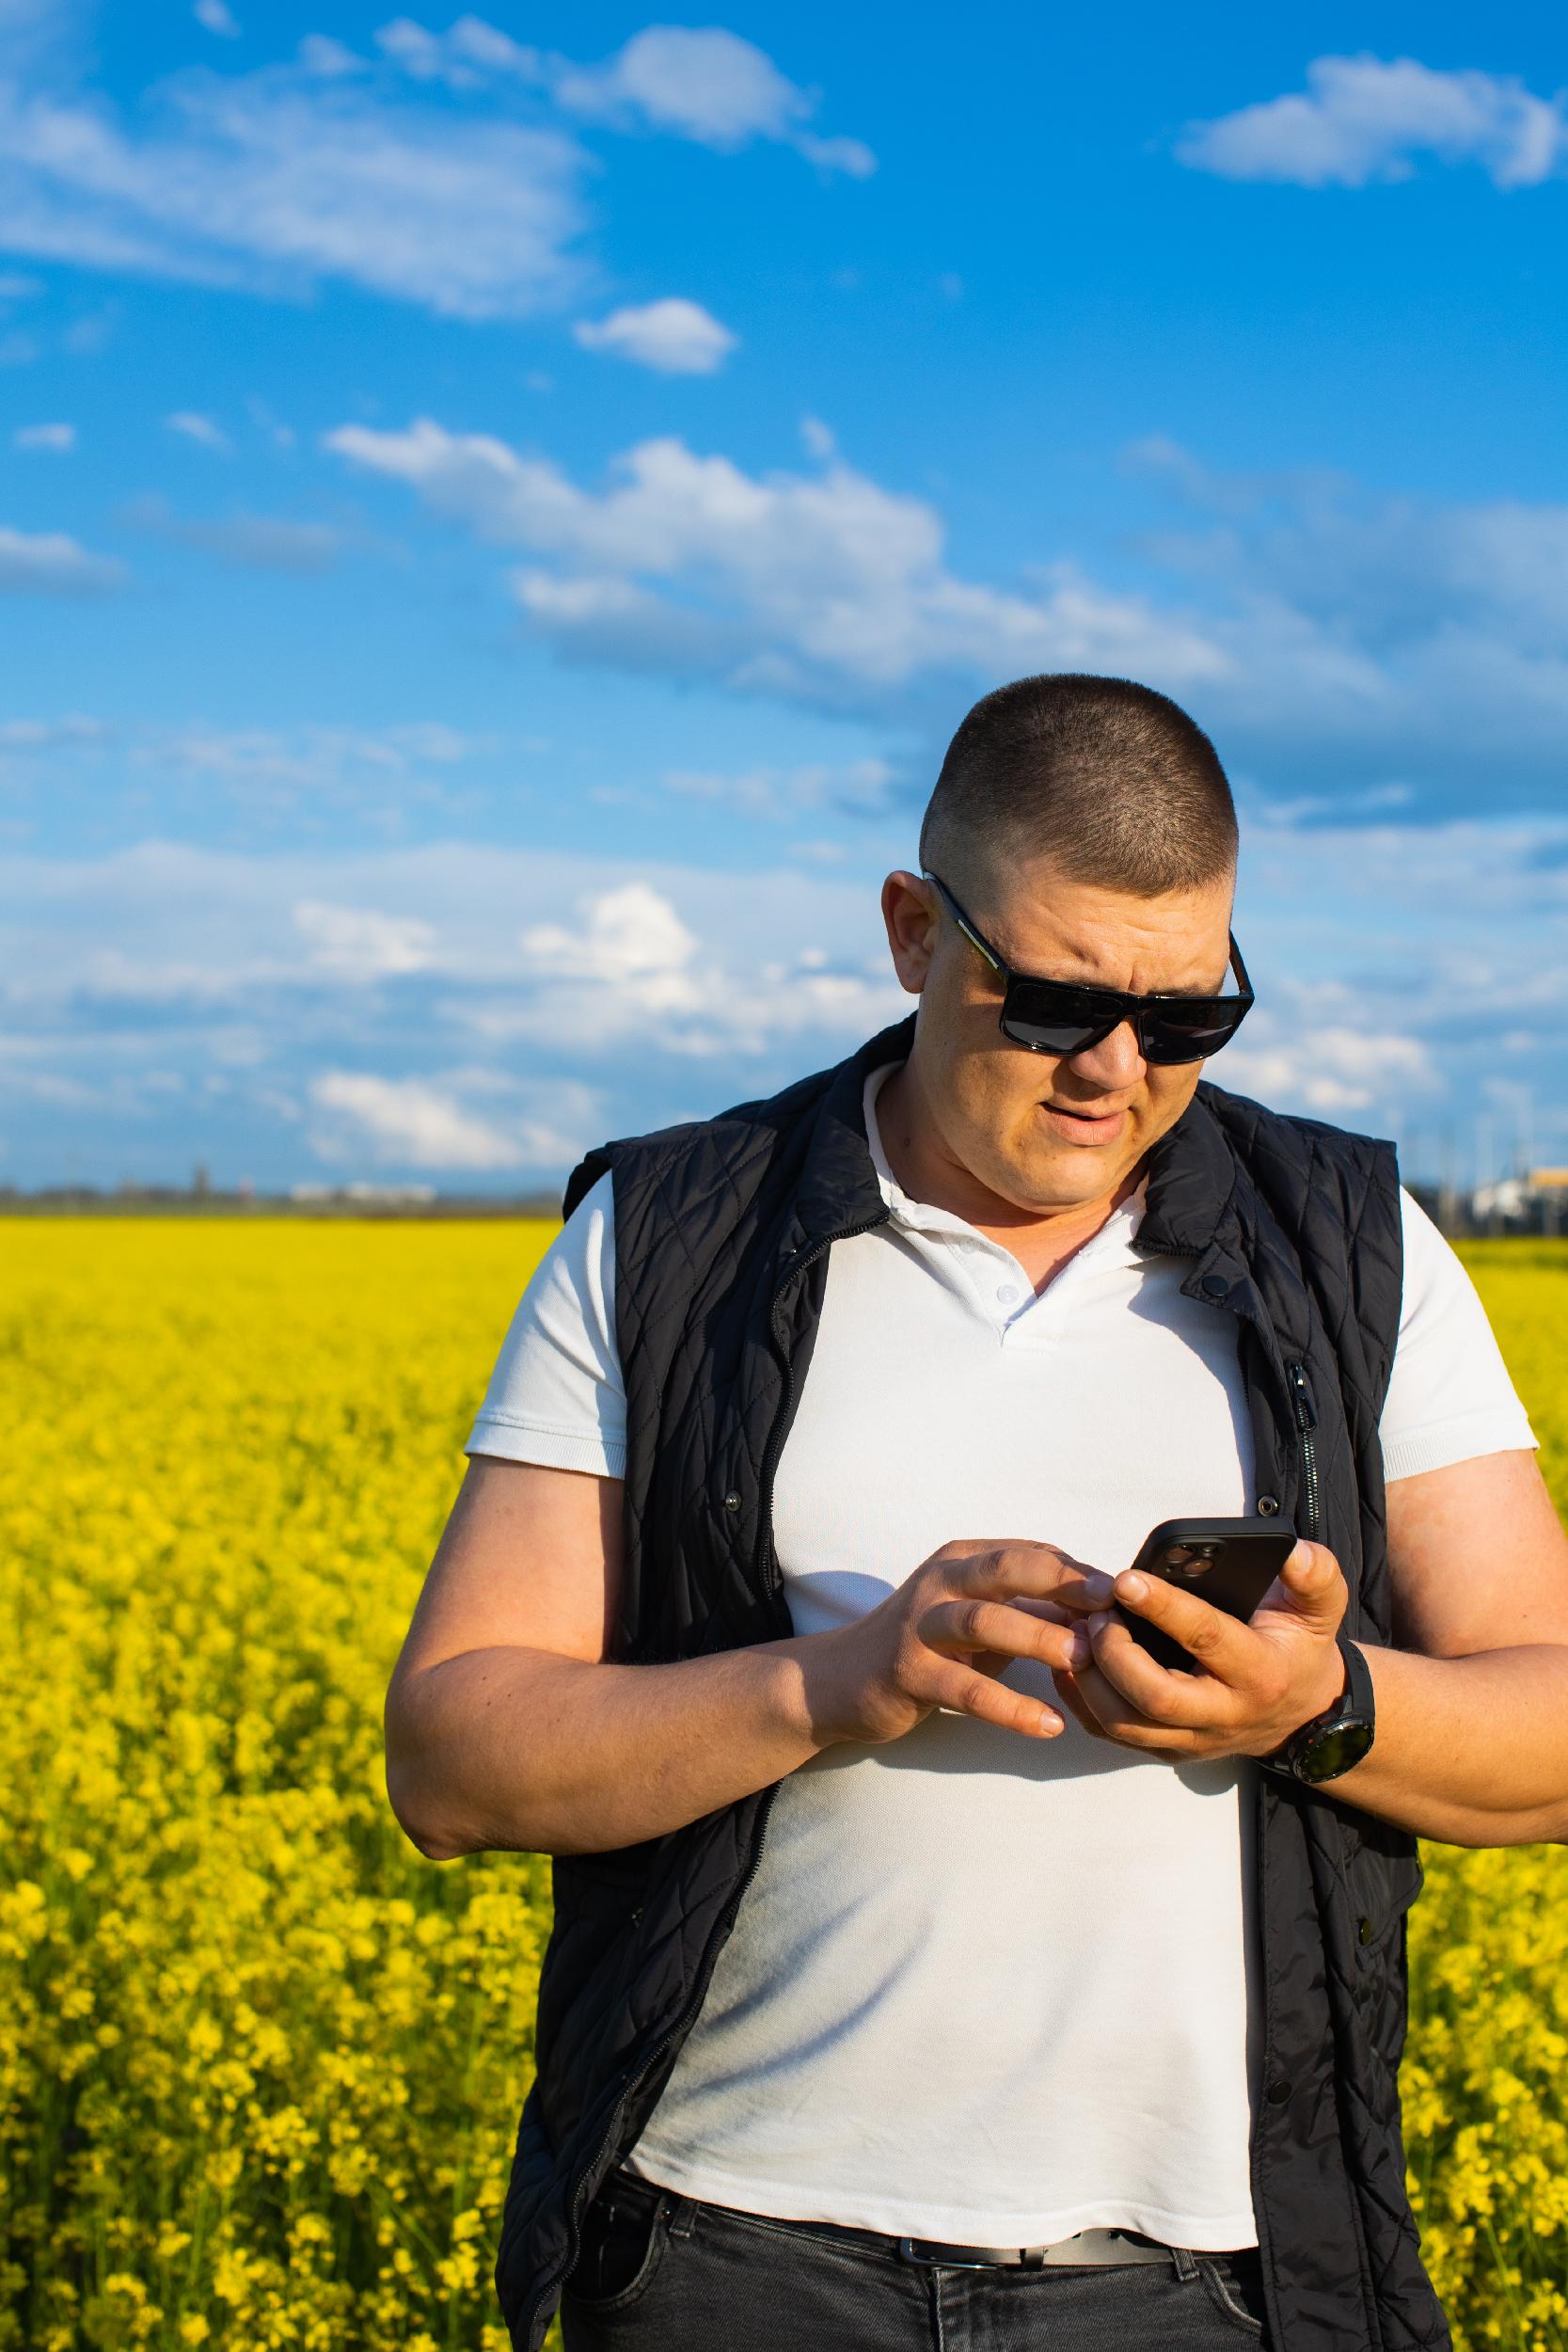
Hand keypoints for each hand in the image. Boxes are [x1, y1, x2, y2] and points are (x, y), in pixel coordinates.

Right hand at [802, 1539, 1114, 1746]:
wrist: (844, 1680)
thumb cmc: (928, 1646)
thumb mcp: (979, 1617)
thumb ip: (1030, 1609)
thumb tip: (1103, 1613)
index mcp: (964, 1561)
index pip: (1030, 1554)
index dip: (1080, 1570)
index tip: (1127, 1593)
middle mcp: (941, 1583)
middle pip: (1006, 1571)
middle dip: (1062, 1584)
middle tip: (1112, 1608)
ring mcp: (920, 1626)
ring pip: (983, 1621)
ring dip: (1036, 1638)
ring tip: (1082, 1661)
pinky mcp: (907, 1672)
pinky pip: (965, 1689)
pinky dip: (1010, 1707)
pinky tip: (1048, 1724)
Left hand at [1049, 1540, 1348, 1761]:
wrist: (1304, 1714)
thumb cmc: (1299, 1648)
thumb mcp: (1320, 1608)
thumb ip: (1315, 1575)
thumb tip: (1292, 1551)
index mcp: (1259, 1672)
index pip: (1205, 1638)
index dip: (1162, 1606)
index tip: (1126, 1579)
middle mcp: (1224, 1713)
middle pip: (1154, 1695)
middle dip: (1114, 1651)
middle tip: (1095, 1612)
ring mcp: (1193, 1738)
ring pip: (1124, 1722)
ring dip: (1090, 1677)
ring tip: (1078, 1631)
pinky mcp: (1168, 1750)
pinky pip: (1111, 1734)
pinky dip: (1081, 1700)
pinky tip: (1068, 1662)